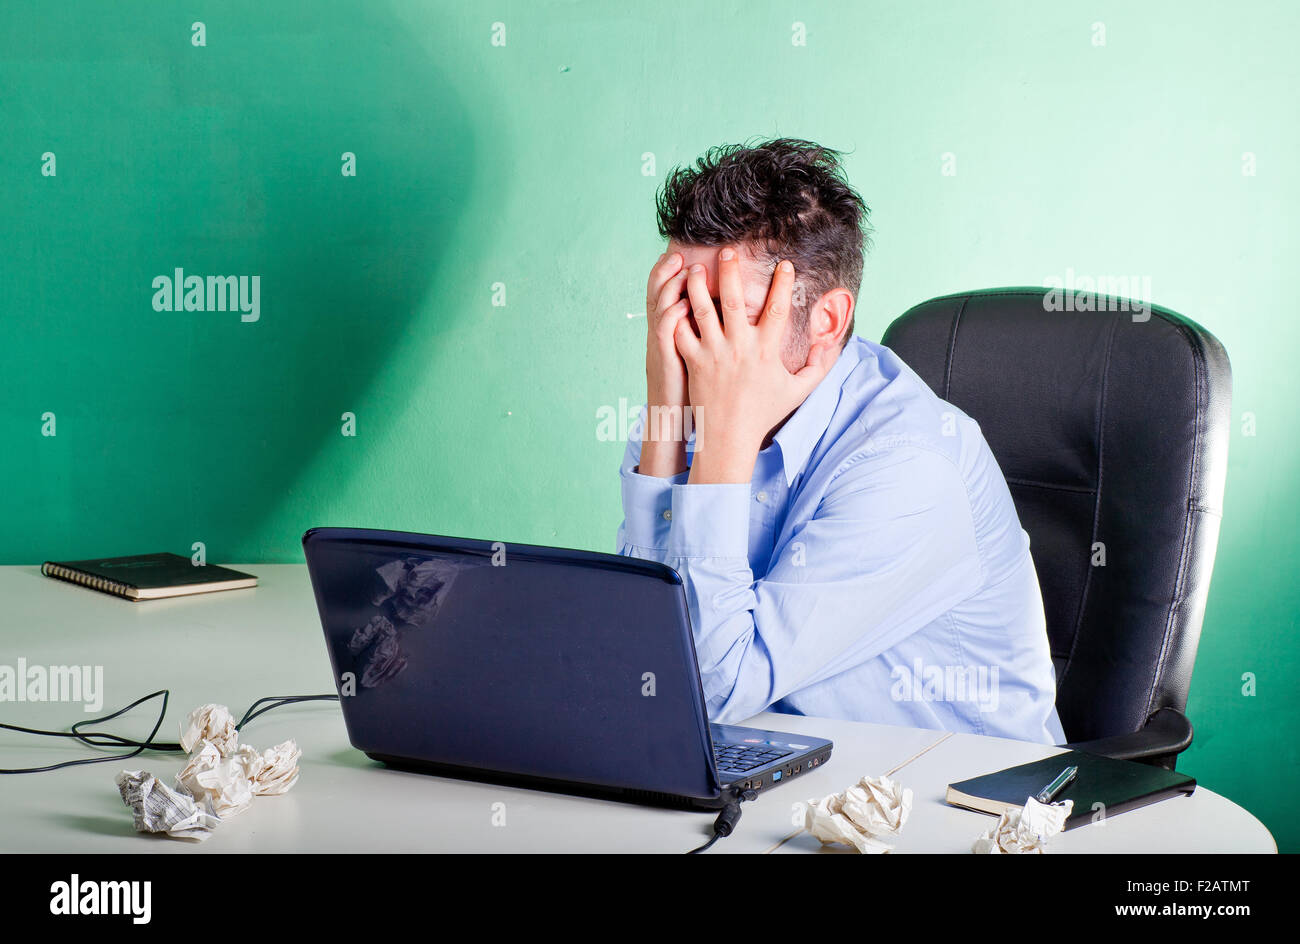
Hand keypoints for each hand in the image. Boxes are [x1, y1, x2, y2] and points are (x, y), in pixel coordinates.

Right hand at [639, 251, 693, 476]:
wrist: (672, 416)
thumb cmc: (689, 384)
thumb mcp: (691, 351)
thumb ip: (700, 329)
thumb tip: (719, 309)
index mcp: (667, 328)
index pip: (664, 292)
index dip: (668, 273)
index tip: (681, 255)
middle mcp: (660, 332)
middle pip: (656, 292)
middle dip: (666, 271)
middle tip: (679, 255)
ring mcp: (661, 345)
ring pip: (659, 307)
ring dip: (671, 286)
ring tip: (685, 271)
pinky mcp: (666, 359)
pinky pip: (665, 332)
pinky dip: (672, 316)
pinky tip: (684, 305)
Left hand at [675, 249, 834, 483]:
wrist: (729, 436)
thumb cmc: (763, 413)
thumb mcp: (798, 391)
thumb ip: (818, 368)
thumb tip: (832, 346)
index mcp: (766, 350)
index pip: (778, 308)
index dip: (783, 284)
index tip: (785, 264)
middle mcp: (739, 347)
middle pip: (733, 299)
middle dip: (730, 271)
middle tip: (727, 251)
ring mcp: (713, 353)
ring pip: (702, 310)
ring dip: (697, 286)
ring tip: (694, 268)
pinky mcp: (693, 362)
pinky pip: (682, 332)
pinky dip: (677, 315)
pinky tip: (676, 299)